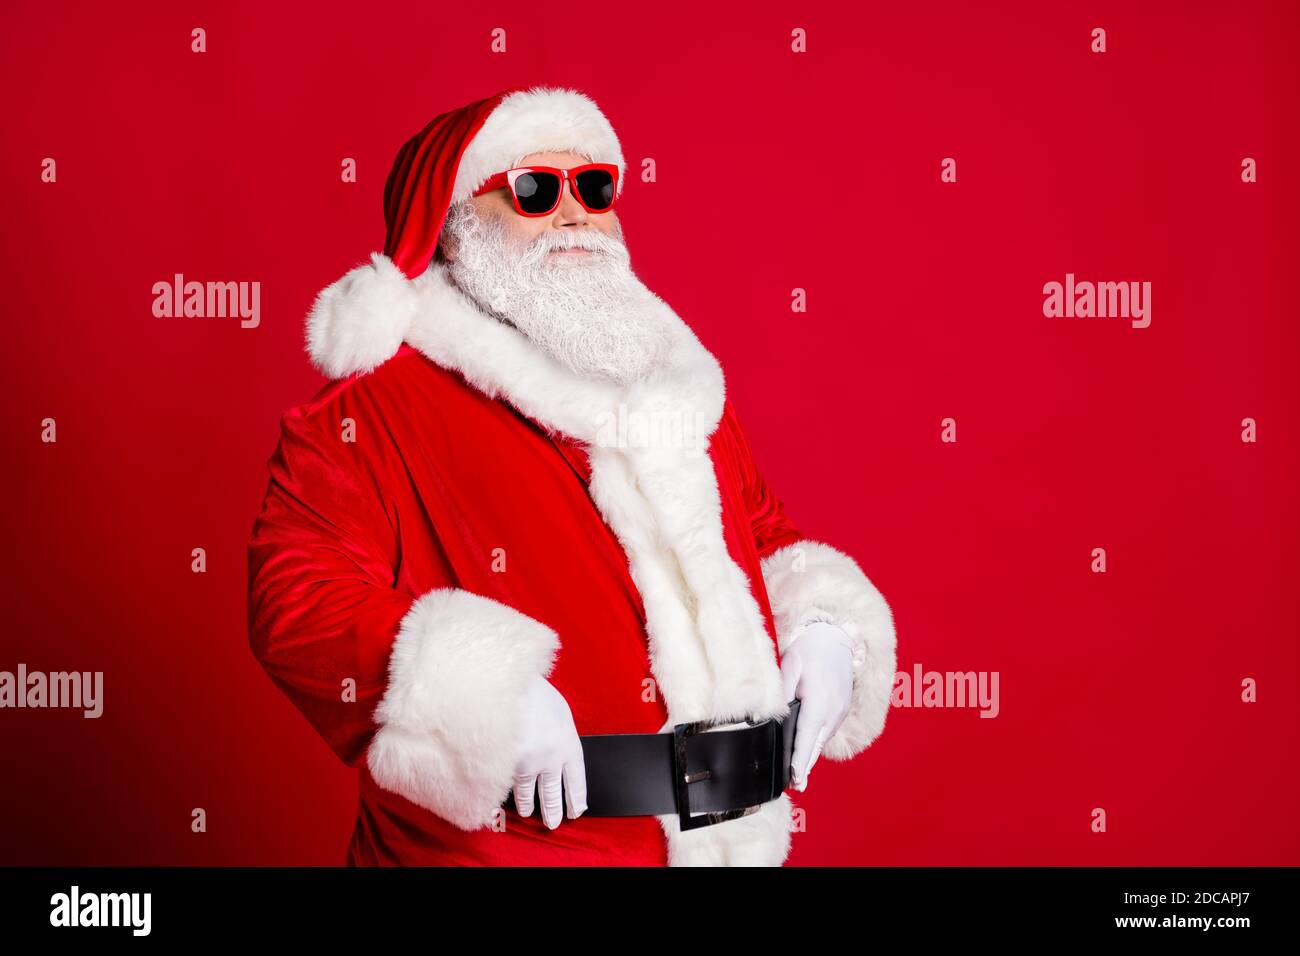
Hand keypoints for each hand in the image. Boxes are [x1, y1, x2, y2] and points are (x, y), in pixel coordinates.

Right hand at [512, 674, 587, 827]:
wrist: (504, 682)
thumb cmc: (531, 691)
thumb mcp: (558, 709)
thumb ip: (560, 734)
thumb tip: (558, 752)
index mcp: (568, 742)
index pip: (577, 778)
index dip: (577, 796)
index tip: (578, 809)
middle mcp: (550, 758)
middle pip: (552, 793)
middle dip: (553, 810)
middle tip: (554, 823)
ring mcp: (525, 763)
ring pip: (527, 793)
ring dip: (527, 805)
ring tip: (527, 813)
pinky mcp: (503, 766)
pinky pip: (505, 785)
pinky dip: (503, 794)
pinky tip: (501, 802)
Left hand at [780, 622, 855, 790]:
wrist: (837, 637)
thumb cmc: (811, 649)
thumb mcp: (790, 666)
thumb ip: (782, 691)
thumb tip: (773, 713)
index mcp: (819, 703)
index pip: (806, 739)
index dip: (799, 761)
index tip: (795, 778)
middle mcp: (832, 712)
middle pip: (816, 746)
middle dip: (805, 767)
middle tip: (797, 785)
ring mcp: (839, 711)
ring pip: (822, 739)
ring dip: (810, 754)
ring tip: (798, 773)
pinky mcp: (841, 709)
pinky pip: (827, 729)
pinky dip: (816, 740)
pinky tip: (806, 747)